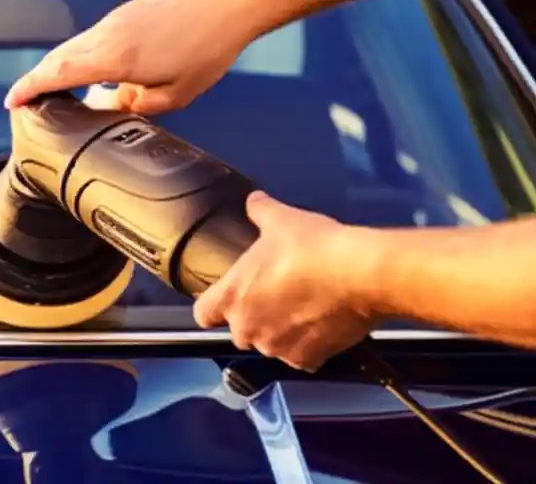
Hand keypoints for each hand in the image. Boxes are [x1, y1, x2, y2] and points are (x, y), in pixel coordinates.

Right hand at [3, 0, 261, 113]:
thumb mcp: (175, 94)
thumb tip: (107, 104)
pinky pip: (92, 37)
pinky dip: (80, 54)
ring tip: (55, 89)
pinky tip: (92, 70)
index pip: (57, 74)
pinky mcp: (128, 13)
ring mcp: (116, 19)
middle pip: (58, 58)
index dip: (29, 89)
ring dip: (59, 66)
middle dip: (37, 80)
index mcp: (114, 58)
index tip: (11, 102)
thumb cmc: (208, 48)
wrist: (230, 2)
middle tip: (26, 101)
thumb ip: (134, 105)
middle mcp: (107, 34)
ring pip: (74, 46)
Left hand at [193, 191, 381, 371]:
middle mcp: (247, 328)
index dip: (213, 306)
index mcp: (231, 297)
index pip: (203, 314)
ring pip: (271, 344)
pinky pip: (301, 357)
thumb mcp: (281, 220)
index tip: (228, 298)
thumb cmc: (312, 247)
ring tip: (304, 308)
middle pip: (240, 330)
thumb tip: (254, 201)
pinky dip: (309, 346)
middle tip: (277, 297)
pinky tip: (322, 324)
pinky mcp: (307, 360)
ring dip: (281, 332)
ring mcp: (276, 347)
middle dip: (255, 317)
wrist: (358, 274)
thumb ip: (261, 211)